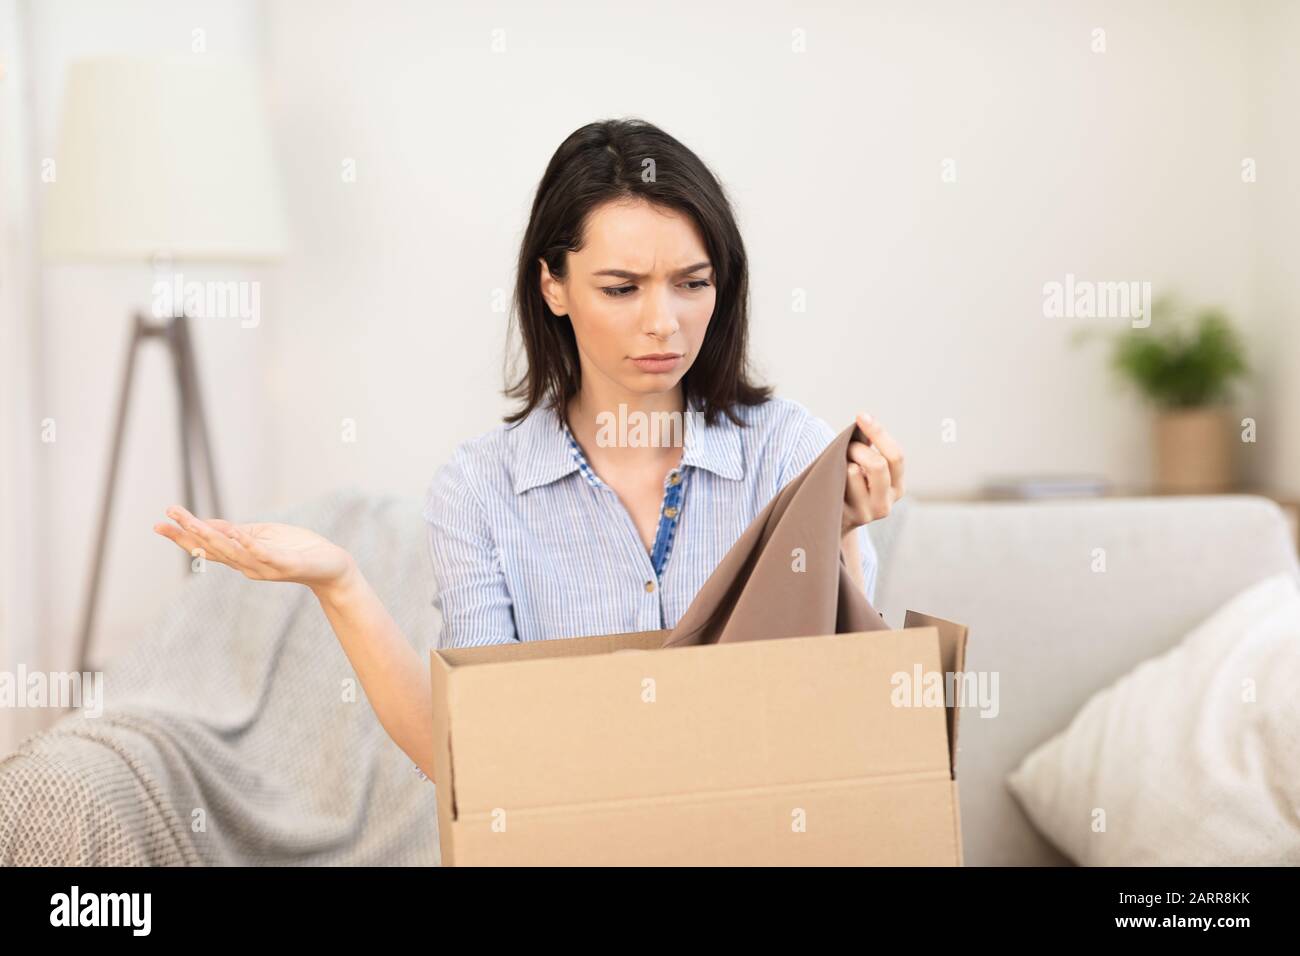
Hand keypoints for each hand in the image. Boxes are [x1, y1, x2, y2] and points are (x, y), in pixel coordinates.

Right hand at [153, 505, 354, 592]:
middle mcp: (247, 565)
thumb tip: (207, 524)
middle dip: (187, 534)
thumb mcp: (262, 535)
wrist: (330, 567)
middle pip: (212, 549)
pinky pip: (263, 553)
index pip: (206, 546)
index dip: (182, 536)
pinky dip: (249, 544)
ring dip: (210, 537)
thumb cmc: (297, 549)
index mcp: (241, 556)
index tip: (159, 523)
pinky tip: (236, 534)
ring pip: (232, 551)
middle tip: (164, 521)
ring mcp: (265, 566)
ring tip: (191, 522)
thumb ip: (237, 532)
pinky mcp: (285, 563)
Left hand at [842, 411, 904, 535]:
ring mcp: (868, 513)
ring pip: (854, 471)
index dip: (879, 432)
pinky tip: (832, 480)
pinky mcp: (847, 517)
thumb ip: (869, 449)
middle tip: (846, 447)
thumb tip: (864, 419)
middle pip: (878, 464)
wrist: (832, 521)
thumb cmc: (849, 486)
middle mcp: (887, 503)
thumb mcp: (865, 470)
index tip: (861, 416)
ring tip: (838, 467)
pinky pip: (837, 484)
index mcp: (897, 487)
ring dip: (843, 461)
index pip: (896, 456)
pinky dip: (833, 473)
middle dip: (858, 448)